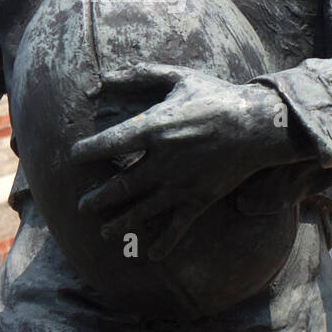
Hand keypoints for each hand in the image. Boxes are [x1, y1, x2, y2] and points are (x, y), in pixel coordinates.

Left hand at [72, 63, 296, 260]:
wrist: (258, 125)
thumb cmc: (216, 97)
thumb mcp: (178, 78)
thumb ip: (140, 75)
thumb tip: (102, 77)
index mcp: (155, 128)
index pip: (109, 144)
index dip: (87, 152)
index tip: (72, 158)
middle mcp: (163, 161)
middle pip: (121, 186)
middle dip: (98, 199)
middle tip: (82, 206)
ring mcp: (181, 184)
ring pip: (143, 210)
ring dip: (120, 223)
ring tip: (103, 232)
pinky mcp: (200, 199)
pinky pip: (178, 227)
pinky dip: (165, 243)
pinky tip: (152, 256)